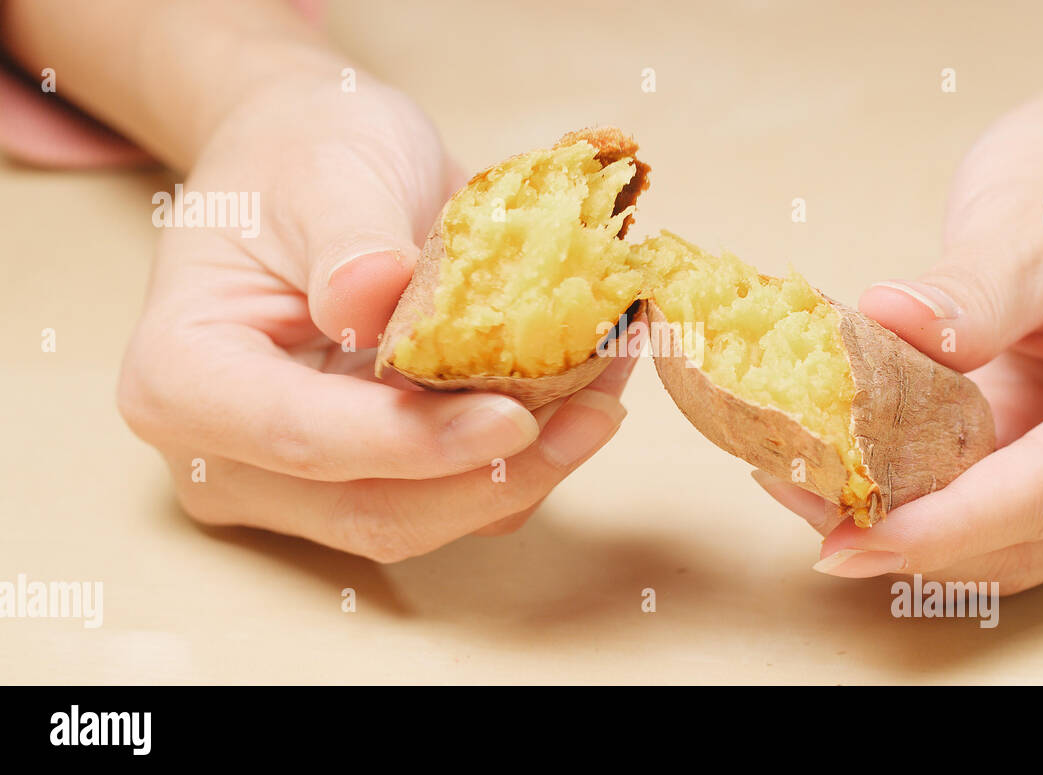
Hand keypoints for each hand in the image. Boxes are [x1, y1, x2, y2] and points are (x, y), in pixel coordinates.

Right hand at [118, 78, 633, 560]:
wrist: (308, 164)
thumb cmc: (300, 155)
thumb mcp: (324, 167)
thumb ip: (349, 240)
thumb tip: (372, 302)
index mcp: (183, 379)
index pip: (302, 437)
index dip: (412, 441)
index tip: (514, 417)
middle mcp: (229, 456)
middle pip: (369, 508)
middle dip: (492, 476)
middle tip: (595, 416)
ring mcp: (297, 482)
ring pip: (424, 519)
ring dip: (527, 471)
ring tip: (607, 393)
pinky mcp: (365, 478)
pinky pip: (454, 496)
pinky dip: (526, 459)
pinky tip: (584, 394)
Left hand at [756, 65, 1042, 592]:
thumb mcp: (1028, 220)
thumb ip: (965, 294)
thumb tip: (881, 328)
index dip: (945, 524)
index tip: (848, 537)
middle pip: (1035, 536)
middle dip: (911, 534)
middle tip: (796, 498)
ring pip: (1016, 544)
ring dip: (911, 528)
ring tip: (805, 485)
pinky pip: (1006, 514)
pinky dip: (929, 503)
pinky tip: (851, 474)